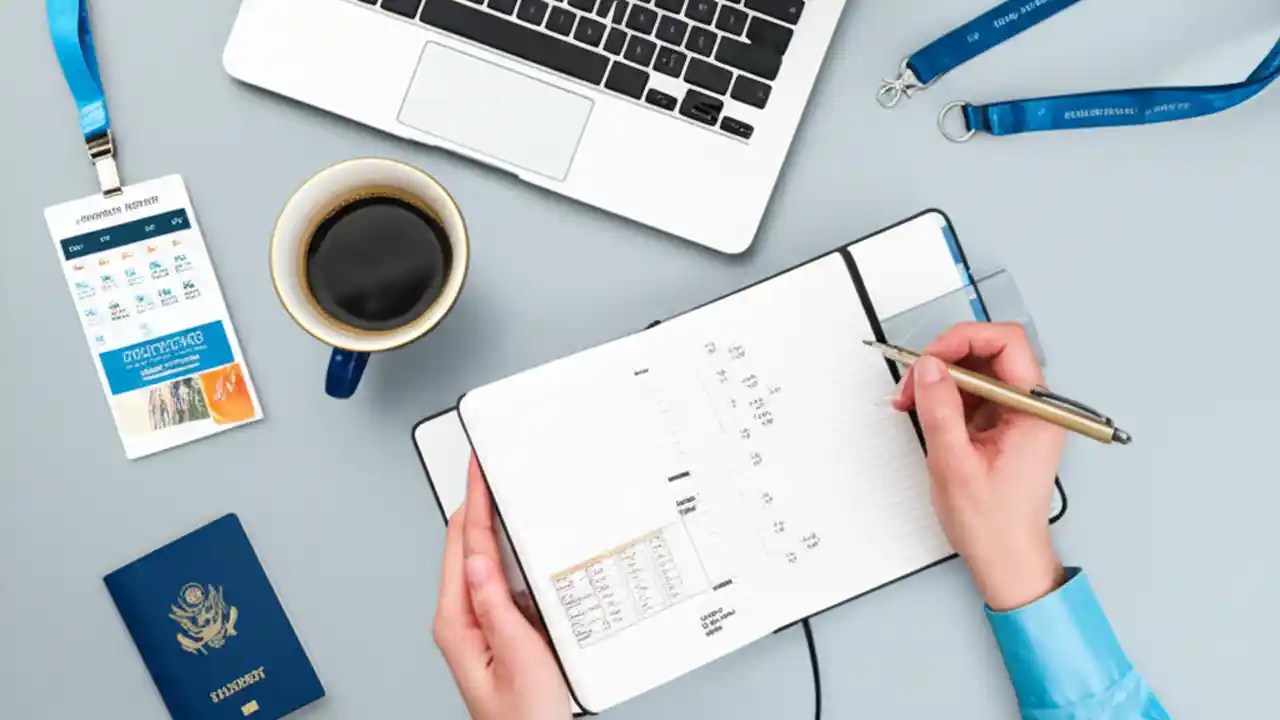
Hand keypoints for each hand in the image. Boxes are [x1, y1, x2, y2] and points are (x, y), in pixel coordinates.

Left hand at [433, 458, 571, 719]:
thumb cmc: (525, 716)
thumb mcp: (517, 654)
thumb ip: (496, 605)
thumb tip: (479, 557)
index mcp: (457, 622)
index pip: (463, 545)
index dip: (472, 501)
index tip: (476, 470)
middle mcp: (461, 620)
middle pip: (465, 547)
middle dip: (476, 505)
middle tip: (487, 469)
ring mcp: (477, 624)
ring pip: (481, 561)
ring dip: (491, 528)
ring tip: (500, 494)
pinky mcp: (495, 630)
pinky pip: (497, 580)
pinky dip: (506, 554)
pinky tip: (518, 544)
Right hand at [893, 323, 1067, 610]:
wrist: (1006, 558)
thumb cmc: (994, 524)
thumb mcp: (955, 463)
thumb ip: (940, 409)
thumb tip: (928, 367)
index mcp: (1036, 412)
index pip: (1007, 344)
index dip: (965, 339)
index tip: (932, 356)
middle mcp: (1032, 408)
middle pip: (989, 353)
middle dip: (945, 360)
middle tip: (914, 380)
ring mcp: (1016, 416)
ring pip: (976, 373)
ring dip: (940, 380)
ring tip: (911, 400)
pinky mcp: (1001, 426)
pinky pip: (972, 395)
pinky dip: (944, 398)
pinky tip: (923, 411)